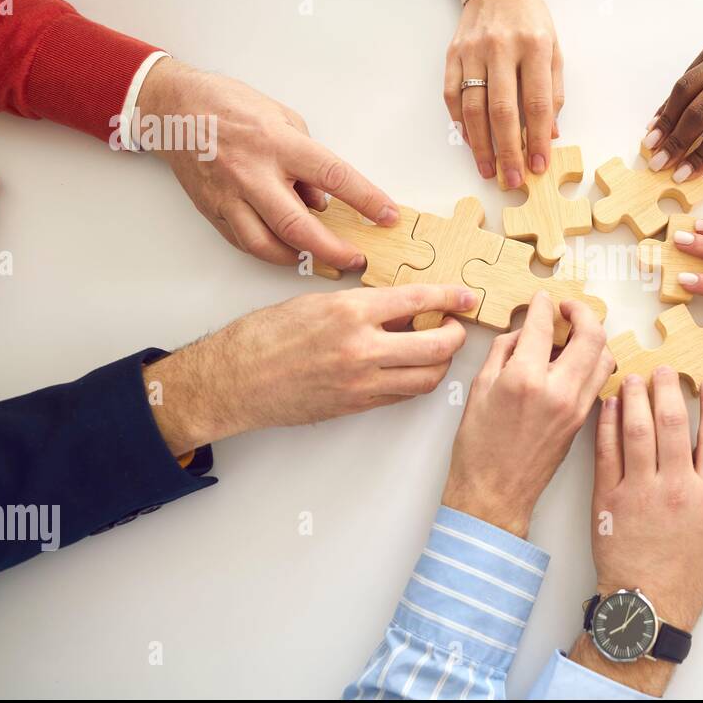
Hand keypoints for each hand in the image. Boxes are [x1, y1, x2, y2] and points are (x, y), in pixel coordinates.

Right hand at [137, 57, 397, 271]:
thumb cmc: (229, 106)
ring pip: (268, 245)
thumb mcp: (284, 118)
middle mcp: (253, 173)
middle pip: (300, 226)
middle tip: (356, 259)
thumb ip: (308, 160)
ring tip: (323, 261)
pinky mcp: (212, 210)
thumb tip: (323, 200)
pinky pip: (245, 241)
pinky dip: (270, 251)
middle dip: (334, 249)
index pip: (334, 176)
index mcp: (278, 144)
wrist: (172, 109)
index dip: (366, 200)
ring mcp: (229, 196)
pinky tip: (288, 252)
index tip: (388, 216)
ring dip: (300, 259)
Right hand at [144, 284, 474, 454]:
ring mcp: (361, 382)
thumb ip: (364, 305)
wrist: (235, 380)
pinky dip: (415, 381)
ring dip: (440, 363)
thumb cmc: (266, 337)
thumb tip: (404, 307)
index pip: (419, 299)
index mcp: (351, 312)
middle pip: (437, 347)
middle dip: (456, 336)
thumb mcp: (318, 302)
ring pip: (426, 378)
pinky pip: (402, 396)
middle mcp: (361, 348)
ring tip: (436, 349)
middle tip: (456, 326)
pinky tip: (410, 368)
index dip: (451, 297)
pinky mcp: (357, 406)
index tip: (467, 296)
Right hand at [442, 291, 612, 538]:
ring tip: (575, 334)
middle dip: (582, 312)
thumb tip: (522, 332)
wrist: (494, 493)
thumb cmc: (479, 448)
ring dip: (594, 338)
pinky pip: (599, 381)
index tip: (542, 299)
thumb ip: (503, 352)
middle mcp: (558, 391)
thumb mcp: (479, 389)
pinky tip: (575, 362)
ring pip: (605, 357)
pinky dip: (593, 363)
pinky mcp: (583, 421)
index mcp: (525, 379)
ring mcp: (576, 407)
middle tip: (567, 308)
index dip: (543, 305)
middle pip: (591, 335)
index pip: (543, 326)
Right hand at [443, 0, 563, 188]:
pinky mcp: (452, 54)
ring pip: (473, 107)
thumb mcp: (554, 50)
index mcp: (535, 47)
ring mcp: (473, 51)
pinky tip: (470, 140)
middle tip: (511, 179)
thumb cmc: (532, 22)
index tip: (538, 165)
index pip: (538, 103)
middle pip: (502, 110)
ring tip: (488, 169)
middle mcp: (501, 48)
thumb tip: (550, 135)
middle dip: (507, 150)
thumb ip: (553, 92)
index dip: (538, 139)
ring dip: (480, 144)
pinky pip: (452, 95)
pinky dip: (461, 122)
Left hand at [570, 369, 702, 696]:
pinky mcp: (608, 498)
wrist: (648, 604)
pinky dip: (606, 424)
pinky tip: (607, 407)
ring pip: (637, 429)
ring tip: (632, 377)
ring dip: (635, 397)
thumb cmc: (686, 572)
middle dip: (667, 388)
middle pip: (673, 422)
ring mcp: (640, 491)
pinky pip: (606, 451)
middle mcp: (677, 487)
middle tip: (662, 369)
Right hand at [642, 3, 702, 180]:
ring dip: (665, 120)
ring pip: (685, 90)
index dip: (700, 156)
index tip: (683, 174)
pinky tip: (658, 120)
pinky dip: (669, 101)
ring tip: (650, 143)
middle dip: (676, 142)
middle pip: (699, 111)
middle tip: (659, 163)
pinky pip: (685, 77)